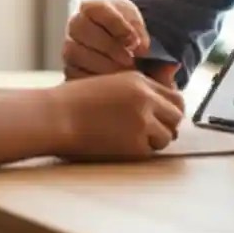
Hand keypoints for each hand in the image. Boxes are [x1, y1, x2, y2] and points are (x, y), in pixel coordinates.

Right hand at [48, 72, 185, 159]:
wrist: (57, 117)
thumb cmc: (75, 102)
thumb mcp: (110, 84)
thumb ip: (137, 91)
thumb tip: (161, 103)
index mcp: (139, 81)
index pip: (174, 96)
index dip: (170, 109)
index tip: (163, 117)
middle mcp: (146, 99)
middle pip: (177, 115)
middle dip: (168, 125)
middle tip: (154, 132)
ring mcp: (142, 122)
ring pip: (168, 136)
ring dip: (155, 140)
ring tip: (133, 139)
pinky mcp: (135, 144)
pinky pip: (150, 151)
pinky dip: (140, 151)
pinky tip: (121, 146)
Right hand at [62, 0, 148, 78]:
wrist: (116, 37)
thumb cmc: (124, 25)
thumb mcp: (134, 21)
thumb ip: (138, 32)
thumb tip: (139, 49)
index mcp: (90, 7)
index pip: (94, 8)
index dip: (115, 23)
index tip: (132, 38)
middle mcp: (75, 24)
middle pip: (82, 30)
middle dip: (109, 47)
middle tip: (129, 60)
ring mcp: (69, 45)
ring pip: (75, 53)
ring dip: (101, 65)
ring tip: (122, 72)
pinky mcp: (69, 67)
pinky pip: (73, 73)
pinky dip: (93, 79)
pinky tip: (110, 81)